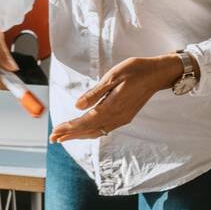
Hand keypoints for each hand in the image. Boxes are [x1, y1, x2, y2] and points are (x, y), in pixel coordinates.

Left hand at [49, 54, 183, 142]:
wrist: (158, 74)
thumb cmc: (135, 70)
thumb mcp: (113, 76)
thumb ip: (95, 93)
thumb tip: (77, 106)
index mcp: (112, 106)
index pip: (85, 121)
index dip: (69, 127)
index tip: (55, 131)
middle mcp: (117, 117)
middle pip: (89, 130)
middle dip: (70, 135)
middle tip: (53, 139)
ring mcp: (122, 118)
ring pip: (96, 131)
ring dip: (79, 135)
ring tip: (63, 138)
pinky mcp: (125, 117)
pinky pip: (104, 129)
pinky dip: (91, 132)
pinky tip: (85, 131)